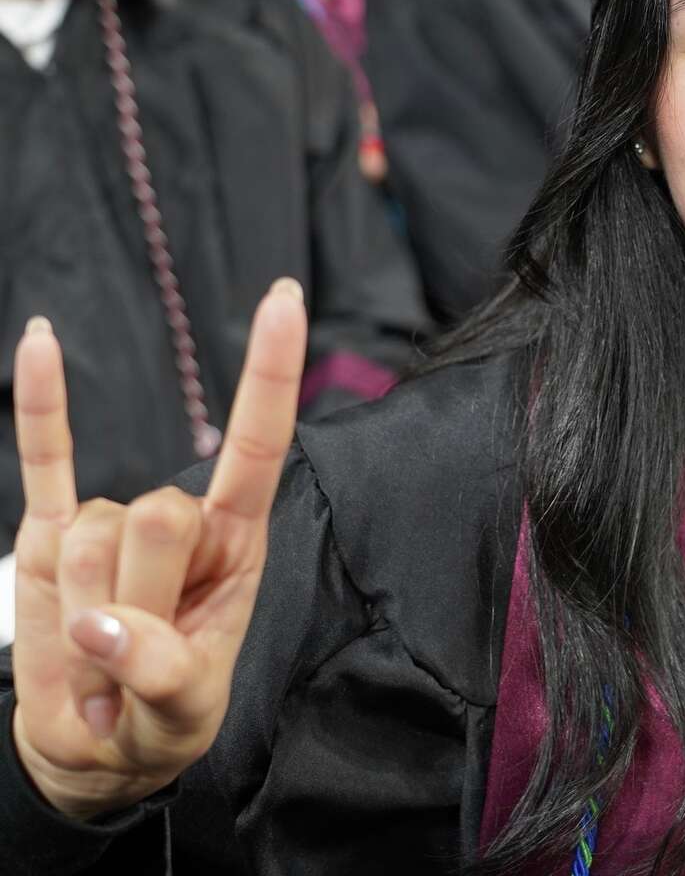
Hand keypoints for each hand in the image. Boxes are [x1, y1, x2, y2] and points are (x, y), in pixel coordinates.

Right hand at [9, 279, 307, 819]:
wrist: (93, 747)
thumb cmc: (159, 722)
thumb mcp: (181, 714)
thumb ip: (157, 672)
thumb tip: (100, 627)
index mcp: (235, 544)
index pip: (258, 443)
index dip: (272, 372)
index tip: (285, 297)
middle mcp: (182, 518)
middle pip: (158, 511)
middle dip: (137, 596)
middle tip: (130, 656)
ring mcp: (115, 519)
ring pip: (95, 525)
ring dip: (85, 605)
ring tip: (100, 648)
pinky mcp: (53, 531)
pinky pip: (46, 458)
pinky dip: (43, 403)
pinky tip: (39, 339)